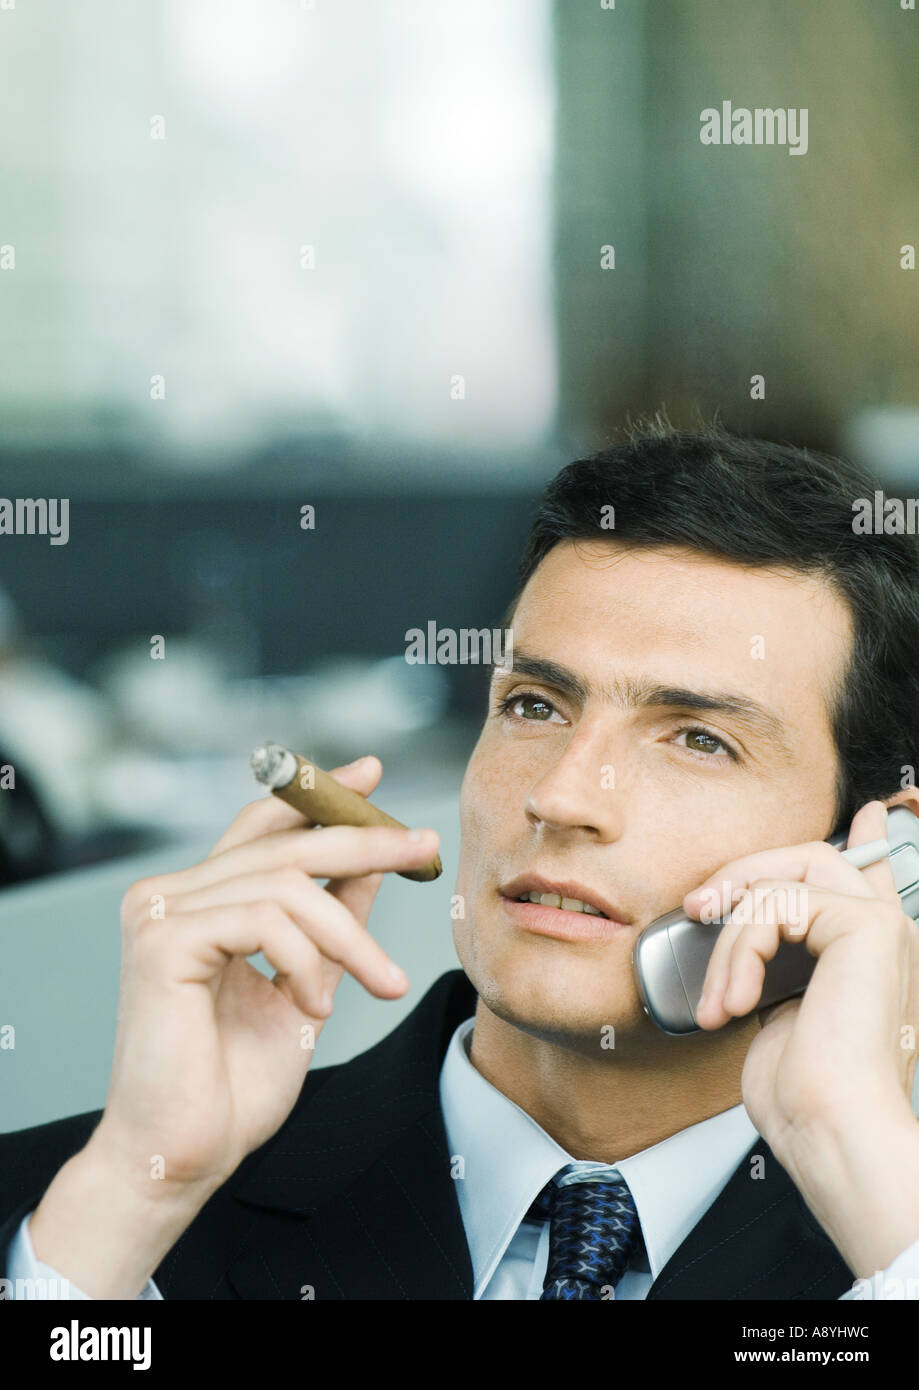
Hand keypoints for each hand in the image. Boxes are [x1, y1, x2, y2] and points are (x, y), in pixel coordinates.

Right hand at [28, 755, 439, 1297]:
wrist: (188, 1154)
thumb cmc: (234, 1082)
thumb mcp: (306, 983)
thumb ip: (331, 920)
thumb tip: (373, 863)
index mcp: (197, 901)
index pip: (261, 825)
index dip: (317, 794)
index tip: (373, 776)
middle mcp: (169, 894)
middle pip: (286, 844)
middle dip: (364, 842)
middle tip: (423, 849)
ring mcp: (159, 912)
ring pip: (287, 885)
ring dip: (349, 935)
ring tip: (377, 985)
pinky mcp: (162, 940)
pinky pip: (265, 919)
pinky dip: (305, 962)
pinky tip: (313, 1008)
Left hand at [686, 801, 918, 1273]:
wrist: (832, 1132)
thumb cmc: (804, 1098)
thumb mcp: (781, 1017)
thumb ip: (780, 967)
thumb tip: (748, 937)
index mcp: (874, 955)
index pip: (875, 876)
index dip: (869, 837)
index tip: (869, 812)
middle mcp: (888, 936)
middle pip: (813, 856)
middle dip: (744, 873)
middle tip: (697, 908)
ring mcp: (882, 928)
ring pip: (788, 875)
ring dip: (732, 933)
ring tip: (718, 997)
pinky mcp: (867, 928)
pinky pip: (779, 904)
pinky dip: (742, 948)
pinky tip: (737, 1002)